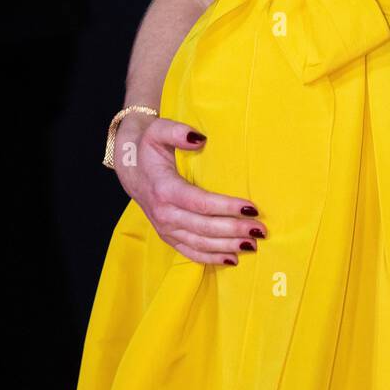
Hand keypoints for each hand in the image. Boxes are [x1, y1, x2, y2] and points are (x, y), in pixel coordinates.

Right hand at [111, 114, 266, 265]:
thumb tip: (199, 138)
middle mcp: (164, 213)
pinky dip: (211, 258)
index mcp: (165, 189)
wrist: (129, 166)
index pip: (200, 203)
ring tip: (253, 245)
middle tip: (260, 230)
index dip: (226, 207)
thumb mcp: (159, 131)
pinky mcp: (167, 236)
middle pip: (204, 227)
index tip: (251, 207)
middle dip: (234, 230)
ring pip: (199, 243)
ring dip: (227, 247)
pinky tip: (232, 259)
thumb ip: (178, 132)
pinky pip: (190, 252)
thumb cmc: (148, 147)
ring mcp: (165, 228)